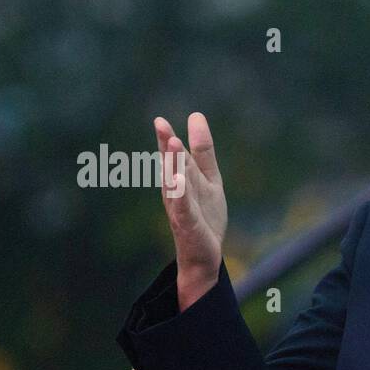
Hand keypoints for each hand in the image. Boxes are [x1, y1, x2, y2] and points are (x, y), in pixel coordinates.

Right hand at [153, 113, 227, 308]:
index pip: (174, 156)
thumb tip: (195, 115)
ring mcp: (180, 208)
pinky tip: (179, 182)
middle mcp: (176, 192)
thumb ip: (203, 151)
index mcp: (181, 179)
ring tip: (173, 145)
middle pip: (172, 166)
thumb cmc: (204, 214)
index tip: (160, 120)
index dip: (168, 138)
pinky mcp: (188, 224)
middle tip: (162, 125)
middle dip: (168, 147)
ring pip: (175, 184)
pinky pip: (184, 208)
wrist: (204, 254)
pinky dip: (181, 195)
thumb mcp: (208, 178)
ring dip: (173, 165)